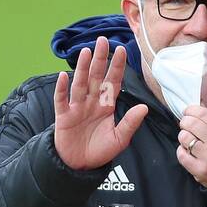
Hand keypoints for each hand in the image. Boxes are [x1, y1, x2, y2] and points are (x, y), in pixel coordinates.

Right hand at [53, 36, 147, 170]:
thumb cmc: (100, 151)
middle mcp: (92, 102)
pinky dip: (62, 88)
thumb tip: (144, 108)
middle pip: (96, 77)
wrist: (80, 165)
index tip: (121, 49)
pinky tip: (63, 76)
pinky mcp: (63, 116)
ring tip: (86, 51)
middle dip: (100, 59)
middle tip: (103, 40)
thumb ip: (130, 123)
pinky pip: (61, 99)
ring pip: (80, 83)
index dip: (117, 66)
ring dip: (83, 68)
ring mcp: (77, 107)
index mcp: (107, 105)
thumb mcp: (119, 139)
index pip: (113, 81)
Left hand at [176, 105, 206, 187]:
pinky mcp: (201, 170)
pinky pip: (182, 155)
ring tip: (189, 140)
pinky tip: (187, 151)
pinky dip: (181, 151)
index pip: (203, 114)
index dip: (191, 110)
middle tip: (185, 124)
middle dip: (185, 122)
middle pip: (191, 124)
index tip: (188, 111)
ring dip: (183, 137)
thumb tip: (196, 106)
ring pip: (185, 138)